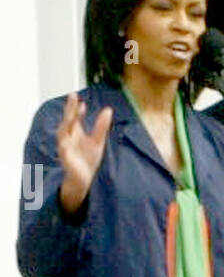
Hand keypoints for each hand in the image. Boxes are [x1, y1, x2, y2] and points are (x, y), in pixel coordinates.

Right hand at [57, 93, 112, 214]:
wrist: (84, 179)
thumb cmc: (88, 159)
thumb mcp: (98, 141)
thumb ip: (101, 126)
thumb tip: (108, 110)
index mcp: (75, 132)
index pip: (74, 117)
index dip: (76, 109)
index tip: (82, 101)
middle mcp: (68, 138)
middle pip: (67, 121)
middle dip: (69, 110)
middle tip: (73, 97)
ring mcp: (65, 148)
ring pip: (63, 133)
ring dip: (67, 124)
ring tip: (72, 115)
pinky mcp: (66, 160)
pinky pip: (64, 152)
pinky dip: (64, 147)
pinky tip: (65, 144)